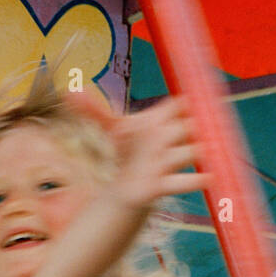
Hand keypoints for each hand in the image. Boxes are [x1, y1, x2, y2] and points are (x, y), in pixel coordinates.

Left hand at [66, 93, 207, 209]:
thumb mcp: (109, 128)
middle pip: (187, 127)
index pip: (178, 106)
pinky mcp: (164, 185)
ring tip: (202, 150)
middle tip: (188, 126)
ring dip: (194, 152)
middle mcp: (168, 139)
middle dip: (187, 127)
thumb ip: (93, 110)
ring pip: (189, 153)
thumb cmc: (126, 149)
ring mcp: (169, 161)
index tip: (185, 102)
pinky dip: (194, 181)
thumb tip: (68, 91)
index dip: (181, 104)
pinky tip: (206, 178)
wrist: (126, 182)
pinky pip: (183, 182)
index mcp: (158, 121)